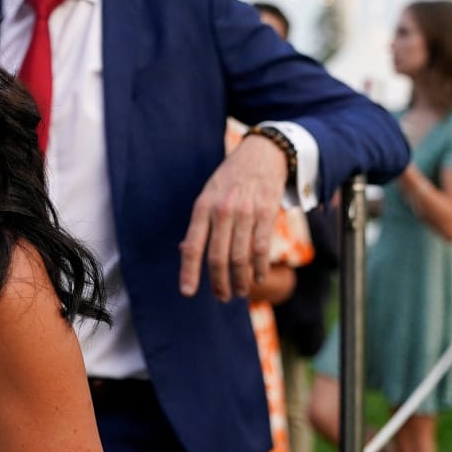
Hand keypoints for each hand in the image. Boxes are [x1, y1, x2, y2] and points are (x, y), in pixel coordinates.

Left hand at [179, 134, 288, 301]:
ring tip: (240, 292)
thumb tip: (184, 252)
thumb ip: (199, 224)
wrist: (261, 153)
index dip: (189, 272)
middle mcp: (222, 210)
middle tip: (222, 297)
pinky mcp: (266, 212)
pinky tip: (258, 277)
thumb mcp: (208, 195)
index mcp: (202, 207)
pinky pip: (261, 248)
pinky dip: (259, 268)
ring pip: (240, 257)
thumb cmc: (230, 179)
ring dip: (241, 281)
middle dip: (219, 283)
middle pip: (218, 257)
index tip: (188, 293)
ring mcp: (245, 212)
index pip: (193, 246)